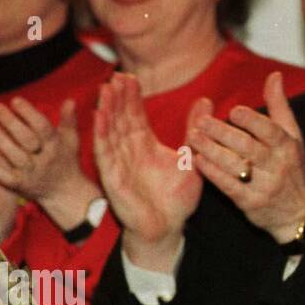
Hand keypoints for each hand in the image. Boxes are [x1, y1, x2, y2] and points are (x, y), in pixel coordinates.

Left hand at [0, 97, 99, 228]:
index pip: (42, 127)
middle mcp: (44, 160)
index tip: (15, 100)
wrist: (65, 193)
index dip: (28, 113)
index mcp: (55, 146)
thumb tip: (69, 100)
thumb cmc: (65, 161)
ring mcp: (31, 174)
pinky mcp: (20, 186)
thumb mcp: (70, 140)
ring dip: (0, 141)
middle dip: (11, 123)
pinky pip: (6, 177)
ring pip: (15, 157)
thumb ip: (68, 120)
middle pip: (27, 140)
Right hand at [93, 74, 202, 271]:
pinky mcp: (112, 177)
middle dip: (116, 97)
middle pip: (119, 118)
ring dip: (106, 110)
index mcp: (145, 144)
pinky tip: (99, 116)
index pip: (134, 114)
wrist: (168, 228)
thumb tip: (205, 100)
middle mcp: (128, 150)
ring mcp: (118, 162)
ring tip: (105, 89)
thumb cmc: (176, 198)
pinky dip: (101, 133)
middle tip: (115, 76)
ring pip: (109, 131)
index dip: (131, 96)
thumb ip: (193, 130)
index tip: (129, 76)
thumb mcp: (191, 158)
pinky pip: (104, 152)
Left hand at [186, 71, 304, 242]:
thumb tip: (274, 76)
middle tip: (200, 122)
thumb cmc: (291, 167)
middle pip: (247, 146)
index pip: (270, 130)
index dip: (252, 120)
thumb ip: (279, 106)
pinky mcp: (250, 202)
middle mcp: (277, 165)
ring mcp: (264, 185)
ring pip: (235, 165)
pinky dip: (212, 172)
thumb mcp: (292, 137)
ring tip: (192, 137)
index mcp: (286, 146)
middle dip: (222, 133)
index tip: (232, 110)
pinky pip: (228, 186)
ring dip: (210, 150)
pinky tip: (197, 160)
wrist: (300, 213)